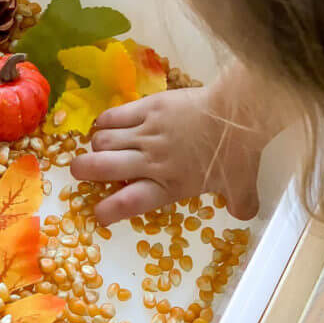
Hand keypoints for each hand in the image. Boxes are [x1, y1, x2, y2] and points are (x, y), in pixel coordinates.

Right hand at [70, 86, 263, 225]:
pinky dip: (103, 123)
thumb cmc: (238, 153)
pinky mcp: (148, 108)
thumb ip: (239, 204)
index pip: (128, 203)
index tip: (98, 214)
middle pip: (101, 168)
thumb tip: (243, 214)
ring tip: (98, 147)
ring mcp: (146, 133)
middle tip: (80, 172)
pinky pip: (113, 116)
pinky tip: (104, 126)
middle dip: (83, 172)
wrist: (237, 112)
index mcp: (169, 186)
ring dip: (96, 146)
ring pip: (103, 141)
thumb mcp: (240, 186)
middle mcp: (150, 162)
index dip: (107, 211)